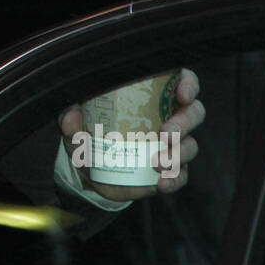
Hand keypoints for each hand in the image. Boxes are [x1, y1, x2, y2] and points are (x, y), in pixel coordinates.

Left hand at [59, 69, 203, 201]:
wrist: (90, 172)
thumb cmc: (90, 135)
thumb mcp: (78, 126)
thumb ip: (72, 120)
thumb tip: (70, 117)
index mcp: (153, 97)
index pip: (182, 81)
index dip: (188, 84)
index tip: (181, 92)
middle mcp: (169, 118)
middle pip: (194, 113)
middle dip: (184, 122)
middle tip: (166, 133)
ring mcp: (172, 146)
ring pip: (190, 145)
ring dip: (178, 154)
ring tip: (157, 162)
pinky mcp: (170, 171)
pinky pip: (182, 175)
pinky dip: (174, 179)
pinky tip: (162, 183)